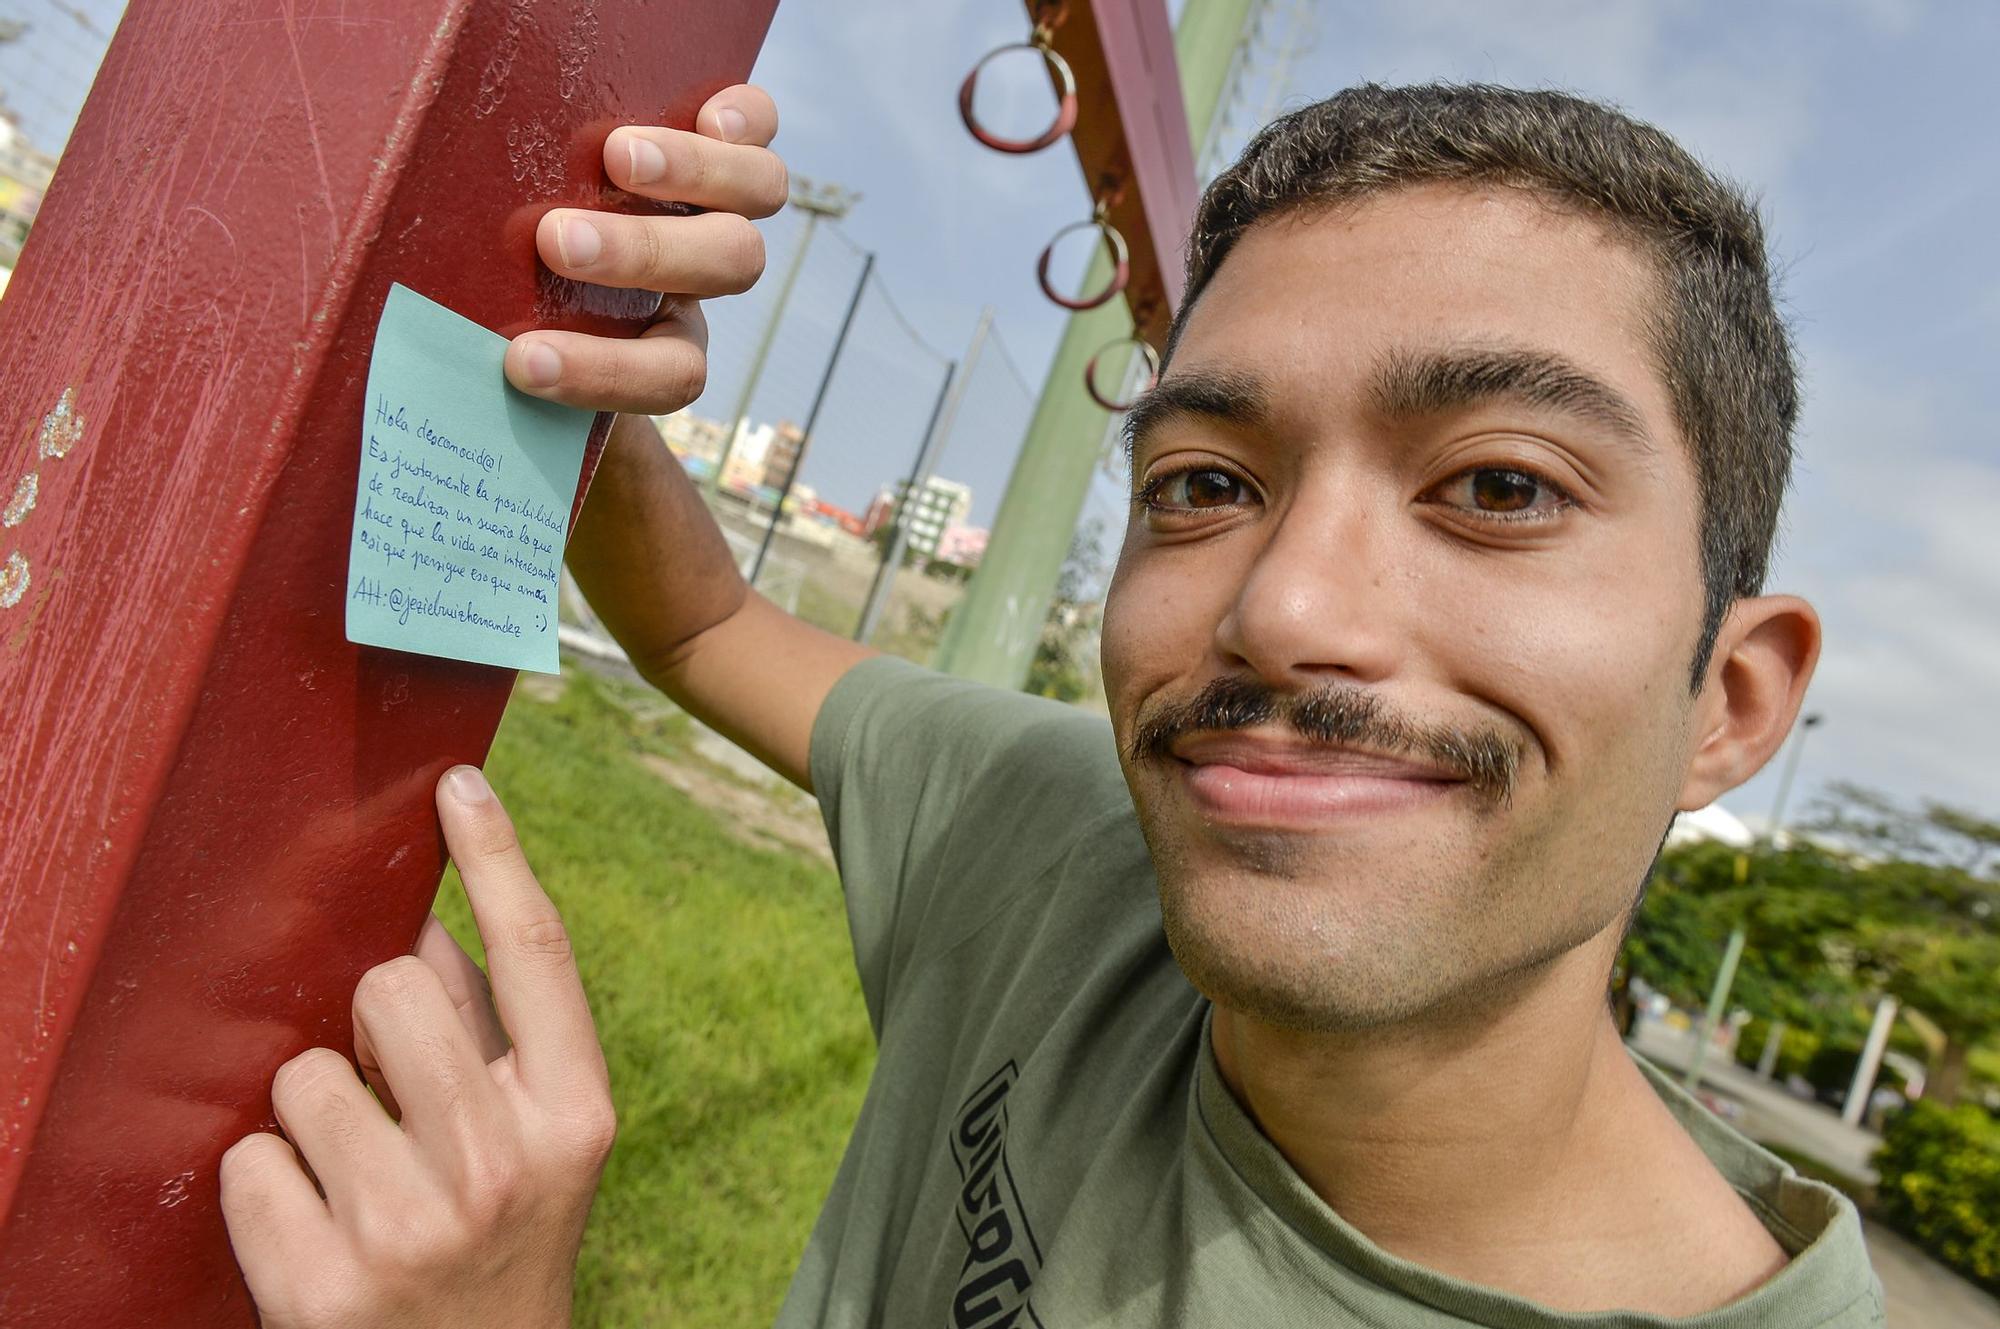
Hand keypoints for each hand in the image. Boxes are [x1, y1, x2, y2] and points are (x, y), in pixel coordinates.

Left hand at [220, 767, 615, 1327]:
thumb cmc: (500, 1243)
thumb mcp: (535, 1147)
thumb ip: (493, 1038)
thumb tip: (423, 920)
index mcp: (575, 1116)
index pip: (538, 955)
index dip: (497, 857)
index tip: (456, 784)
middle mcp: (505, 1165)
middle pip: (393, 989)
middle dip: (365, 1021)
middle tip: (381, 1084)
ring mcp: (413, 1228)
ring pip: (302, 1074)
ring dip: (309, 1110)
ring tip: (351, 1171)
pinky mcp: (323, 1288)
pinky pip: (248, 1161)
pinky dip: (263, 1185)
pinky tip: (311, 1223)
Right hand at [504, 84, 785, 413]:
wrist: (561, 263)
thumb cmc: (512, 308)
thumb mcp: (503, 335)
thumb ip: (486, 346)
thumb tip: (410, 363)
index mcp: (665, 343)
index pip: (670, 375)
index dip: (606, 374)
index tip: (521, 361)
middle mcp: (701, 281)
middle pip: (731, 269)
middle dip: (644, 253)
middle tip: (557, 240)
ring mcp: (716, 210)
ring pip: (757, 199)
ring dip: (692, 174)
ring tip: (616, 154)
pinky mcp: (720, 145)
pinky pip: (758, 129)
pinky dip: (742, 120)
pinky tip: (703, 113)